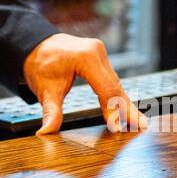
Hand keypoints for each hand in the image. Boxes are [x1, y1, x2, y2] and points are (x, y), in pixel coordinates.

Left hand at [22, 33, 147, 135]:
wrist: (36, 45)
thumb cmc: (40, 64)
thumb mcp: (44, 89)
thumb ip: (50, 111)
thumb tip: (46, 132)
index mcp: (85, 57)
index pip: (105, 88)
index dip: (112, 110)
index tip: (116, 128)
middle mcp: (97, 52)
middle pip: (115, 86)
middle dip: (127, 109)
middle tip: (141, 128)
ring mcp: (100, 53)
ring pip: (116, 84)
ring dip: (126, 104)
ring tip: (139, 124)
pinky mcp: (100, 57)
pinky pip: (112, 79)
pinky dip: (118, 96)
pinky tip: (128, 110)